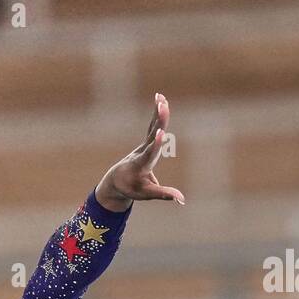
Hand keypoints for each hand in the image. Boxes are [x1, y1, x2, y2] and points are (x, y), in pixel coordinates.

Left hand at [95, 92, 184, 211]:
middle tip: (163, 107)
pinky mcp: (146, 141)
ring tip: (161, 98)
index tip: (159, 133)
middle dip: (158, 121)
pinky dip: (157, 113)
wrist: (117, 180)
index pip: (149, 153)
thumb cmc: (132, 188)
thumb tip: (182, 200)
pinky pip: (152, 124)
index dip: (155, 144)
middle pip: (151, 134)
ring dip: (158, 113)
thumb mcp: (146, 194)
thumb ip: (163, 194)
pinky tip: (161, 99)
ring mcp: (143, 144)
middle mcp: (142, 152)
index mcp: (142, 165)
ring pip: (151, 126)